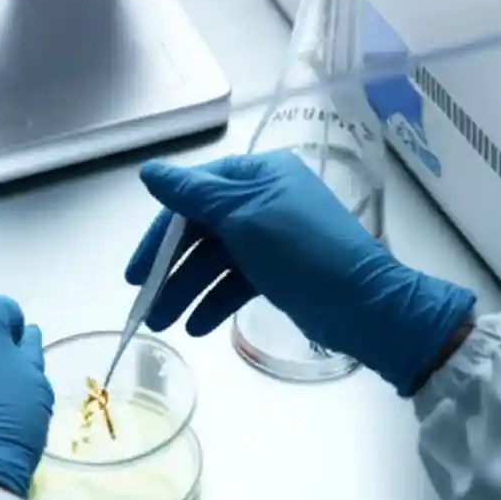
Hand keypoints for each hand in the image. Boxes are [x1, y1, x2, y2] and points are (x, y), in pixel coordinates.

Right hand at [127, 150, 475, 394]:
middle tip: (144, 302)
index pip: (192, 195)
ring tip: (165, 324)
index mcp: (258, 175)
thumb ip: (192, 195)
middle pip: (200, 231)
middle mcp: (263, 200)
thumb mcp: (242, 216)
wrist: (364, 304)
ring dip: (187, 291)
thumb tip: (149, 172)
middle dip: (170, 269)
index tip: (136, 270)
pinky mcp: (279, 271)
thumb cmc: (302, 251)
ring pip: (215, 261)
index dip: (160, 233)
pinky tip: (196, 326)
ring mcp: (271, 237)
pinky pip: (235, 282)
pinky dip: (215, 302)